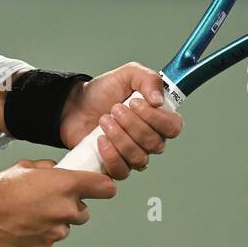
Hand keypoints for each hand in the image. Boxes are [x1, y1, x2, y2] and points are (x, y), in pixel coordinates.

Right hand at [0, 159, 116, 246]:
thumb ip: (48, 168)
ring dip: (52, 224)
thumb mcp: (25, 167)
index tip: (102, 189)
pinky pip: (49, 244)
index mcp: (65, 185)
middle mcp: (66, 210)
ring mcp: (57, 233)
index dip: (103, 187)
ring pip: (64, 229)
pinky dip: (40, 239)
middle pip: (84, 212)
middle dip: (70, 208)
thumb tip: (57, 169)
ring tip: (28, 217)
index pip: (105, 188)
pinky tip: (24, 231)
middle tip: (47, 204)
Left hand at [58, 63, 183, 177]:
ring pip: (139, 158)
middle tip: (115, 108)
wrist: (74, 105)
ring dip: (120, 137)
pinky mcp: (115, 166)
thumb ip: (149, 79)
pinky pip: (122, 171)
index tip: (135, 103)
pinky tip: (101, 139)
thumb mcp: (127, 75)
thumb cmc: (102, 92)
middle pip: (155, 143)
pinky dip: (111, 155)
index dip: (157, 118)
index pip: (173, 127)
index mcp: (157, 118)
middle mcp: (149, 139)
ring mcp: (133, 155)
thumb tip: (159, 100)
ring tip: (104, 120)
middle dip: (132, 124)